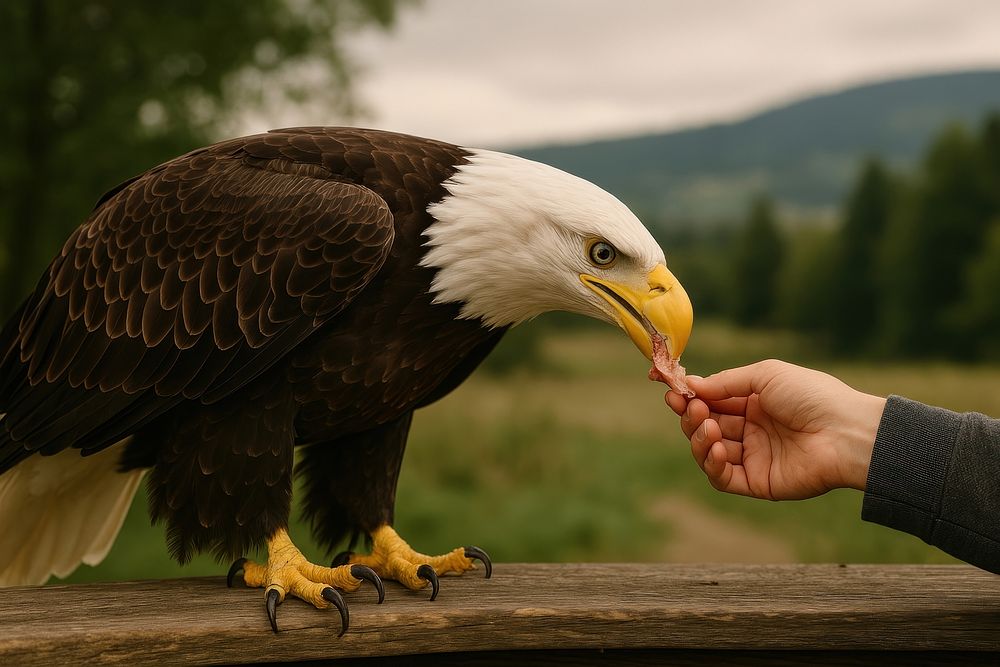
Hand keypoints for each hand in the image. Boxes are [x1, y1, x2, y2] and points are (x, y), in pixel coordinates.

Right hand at [665, 360, 885, 499]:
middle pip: (705, 426)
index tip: (670, 391)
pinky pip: (723, 477)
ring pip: (709, 452)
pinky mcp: (758, 482)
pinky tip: (716, 448)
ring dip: (700, 438)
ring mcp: (754, 457)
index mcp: (755, 403)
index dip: (689, 398)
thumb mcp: (765, 375)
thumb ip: (725, 383)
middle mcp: (752, 430)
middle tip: (690, 408)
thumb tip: (690, 385)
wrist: (845, 432)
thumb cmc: (812, 396)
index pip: (712, 401)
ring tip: (708, 427)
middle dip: (692, 416)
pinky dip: (712, 464)